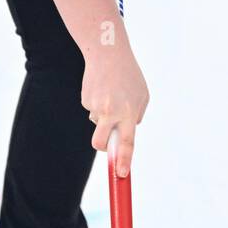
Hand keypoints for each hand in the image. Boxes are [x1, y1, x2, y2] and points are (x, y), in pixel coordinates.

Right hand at [81, 38, 149, 170]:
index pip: (127, 143)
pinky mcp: (85, 100)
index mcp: (129, 112)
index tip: (122, 174)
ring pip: (97, 122)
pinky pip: (91, 110)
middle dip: (101, 146)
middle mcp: (111, 112)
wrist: (107, 53)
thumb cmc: (128, 75)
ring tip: (110, 92)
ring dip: (103, 114)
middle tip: (106, 140)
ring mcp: (96, 106)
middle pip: (99, 142)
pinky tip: (101, 87)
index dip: (124, 161)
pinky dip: (97, 102)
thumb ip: (137, 115)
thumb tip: (128, 131)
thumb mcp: (142, 94)